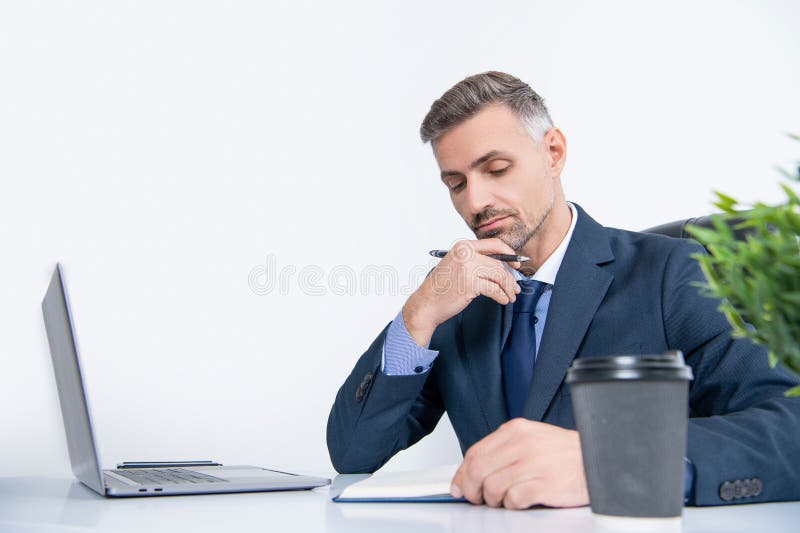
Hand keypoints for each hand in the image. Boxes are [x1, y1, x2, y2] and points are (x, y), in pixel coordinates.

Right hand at [402, 239, 520, 345]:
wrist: (426, 303)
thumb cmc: (442, 287)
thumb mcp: (457, 265)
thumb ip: (476, 260)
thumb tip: (502, 265)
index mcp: (464, 246)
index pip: (495, 244)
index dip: (509, 254)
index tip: (516, 264)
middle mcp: (465, 254)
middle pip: (499, 263)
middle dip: (510, 278)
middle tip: (515, 288)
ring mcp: (467, 268)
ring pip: (499, 276)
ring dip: (508, 288)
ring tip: (509, 296)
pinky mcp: (470, 284)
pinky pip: (494, 289)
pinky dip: (501, 296)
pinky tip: (502, 300)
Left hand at [450, 419, 588, 509]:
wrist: (599, 460)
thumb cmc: (564, 454)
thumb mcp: (531, 440)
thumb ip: (502, 451)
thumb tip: (472, 471)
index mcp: (516, 430)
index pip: (475, 452)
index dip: (462, 473)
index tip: (459, 486)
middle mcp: (523, 444)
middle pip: (478, 470)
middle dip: (472, 489)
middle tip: (477, 498)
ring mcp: (534, 463)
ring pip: (492, 487)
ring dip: (493, 500)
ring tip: (504, 500)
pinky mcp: (545, 484)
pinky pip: (513, 499)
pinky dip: (512, 505)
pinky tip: (521, 501)